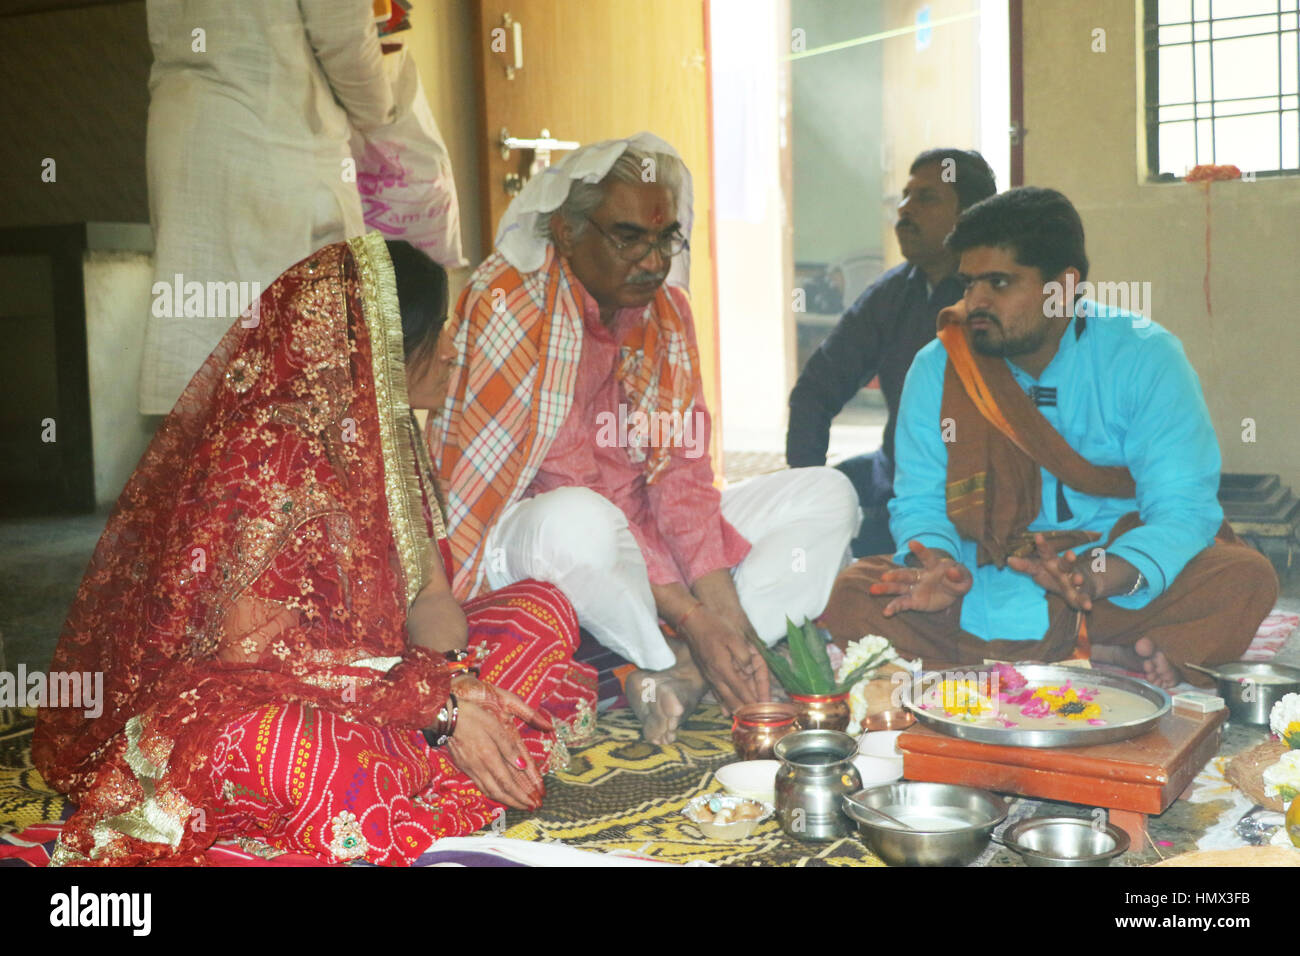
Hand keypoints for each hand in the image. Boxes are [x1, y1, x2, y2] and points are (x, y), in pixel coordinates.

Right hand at [443, 675, 552, 810]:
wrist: (446, 717)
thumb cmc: (473, 717)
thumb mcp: (495, 727)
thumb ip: (509, 748)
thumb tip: (523, 766)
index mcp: (489, 758)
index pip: (508, 784)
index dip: (522, 796)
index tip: (534, 803)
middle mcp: (479, 768)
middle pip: (499, 793)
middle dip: (516, 803)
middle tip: (530, 808)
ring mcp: (470, 769)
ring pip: (489, 791)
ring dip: (505, 800)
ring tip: (518, 803)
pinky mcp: (464, 767)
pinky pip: (480, 786)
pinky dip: (493, 792)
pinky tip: (499, 792)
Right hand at [679, 606, 769, 713]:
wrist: (692, 623)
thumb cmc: (715, 627)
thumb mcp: (734, 638)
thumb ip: (744, 656)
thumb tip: (750, 670)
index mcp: (724, 669)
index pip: (742, 690)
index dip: (753, 701)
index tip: (762, 710)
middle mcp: (716, 677)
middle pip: (733, 700)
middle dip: (746, 710)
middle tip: (757, 719)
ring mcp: (710, 677)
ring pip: (724, 699)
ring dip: (735, 710)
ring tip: (745, 719)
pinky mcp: (706, 674)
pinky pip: (716, 693)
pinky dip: (723, 704)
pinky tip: (725, 712)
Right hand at [869, 540, 972, 615]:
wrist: (954, 593)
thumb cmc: (958, 580)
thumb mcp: (965, 578)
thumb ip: (959, 575)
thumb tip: (951, 572)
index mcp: (934, 566)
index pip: (927, 557)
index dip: (920, 551)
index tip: (911, 543)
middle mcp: (921, 576)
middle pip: (906, 574)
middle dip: (895, 575)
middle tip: (884, 576)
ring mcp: (916, 589)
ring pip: (899, 588)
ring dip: (886, 589)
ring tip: (873, 590)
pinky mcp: (915, 601)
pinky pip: (903, 604)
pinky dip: (894, 608)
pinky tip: (885, 612)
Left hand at [1006, 533, 1095, 610]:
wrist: (1078, 582)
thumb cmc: (1052, 573)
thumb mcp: (1037, 568)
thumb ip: (1024, 565)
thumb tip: (1008, 560)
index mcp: (1051, 562)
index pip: (1045, 552)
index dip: (1042, 545)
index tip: (1037, 536)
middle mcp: (1063, 569)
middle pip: (1066, 563)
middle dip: (1069, 559)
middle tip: (1070, 554)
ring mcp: (1073, 581)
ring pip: (1076, 578)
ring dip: (1077, 578)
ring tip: (1078, 579)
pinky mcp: (1080, 594)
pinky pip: (1083, 598)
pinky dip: (1085, 602)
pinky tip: (1088, 607)